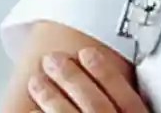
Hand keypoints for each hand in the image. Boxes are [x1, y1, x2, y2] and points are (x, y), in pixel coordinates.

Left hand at [27, 47, 150, 112]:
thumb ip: (129, 99)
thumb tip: (126, 72)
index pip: (128, 100)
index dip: (106, 74)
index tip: (87, 52)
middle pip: (96, 106)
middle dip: (72, 80)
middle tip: (52, 59)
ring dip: (51, 99)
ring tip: (36, 81)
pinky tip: (31, 111)